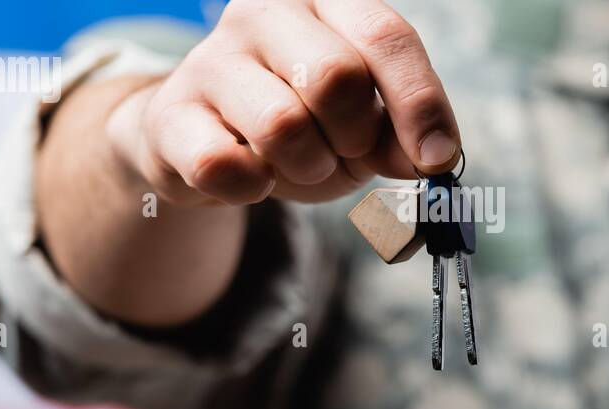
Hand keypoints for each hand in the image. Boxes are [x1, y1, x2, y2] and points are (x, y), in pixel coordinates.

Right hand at [108, 0, 461, 205]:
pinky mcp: (170, 115)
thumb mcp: (365, 123)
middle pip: (335, 77)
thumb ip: (401, 134)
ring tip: (300, 162)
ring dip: (308, 167)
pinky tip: (253, 177)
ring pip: (283, 126)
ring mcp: (210, 60)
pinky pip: (224, 166)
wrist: (205, 142)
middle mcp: (264, 13)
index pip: (385, 36)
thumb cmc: (304, 122)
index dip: (420, 103)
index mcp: (326, 0)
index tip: (437, 158)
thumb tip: (430, 157)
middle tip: (346, 149)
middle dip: (356, 135)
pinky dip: (254, 189)